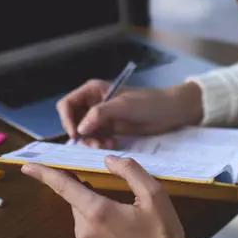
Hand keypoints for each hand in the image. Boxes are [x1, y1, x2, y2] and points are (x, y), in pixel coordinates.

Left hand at [22, 156, 203, 237]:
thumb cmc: (164, 235)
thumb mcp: (154, 195)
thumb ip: (129, 170)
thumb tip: (108, 160)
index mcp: (99, 212)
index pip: (64, 187)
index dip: (44, 174)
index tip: (27, 167)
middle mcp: (86, 234)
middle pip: (78, 206)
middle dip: (91, 200)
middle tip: (119, 207)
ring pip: (84, 227)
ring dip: (97, 222)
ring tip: (125, 230)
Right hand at [56, 81, 202, 148]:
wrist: (171, 112)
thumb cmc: (148, 102)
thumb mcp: (123, 106)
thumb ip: (99, 114)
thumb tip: (80, 129)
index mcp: (93, 91)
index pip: (67, 104)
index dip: (66, 119)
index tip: (75, 135)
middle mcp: (93, 104)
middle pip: (73, 121)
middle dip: (80, 134)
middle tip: (94, 145)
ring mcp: (101, 118)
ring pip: (83, 133)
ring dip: (90, 142)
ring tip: (106, 146)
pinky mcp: (109, 130)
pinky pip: (95, 140)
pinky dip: (100, 145)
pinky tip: (112, 145)